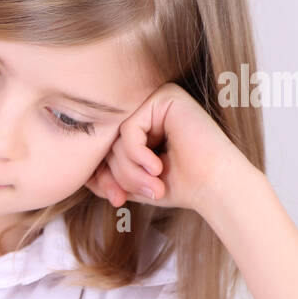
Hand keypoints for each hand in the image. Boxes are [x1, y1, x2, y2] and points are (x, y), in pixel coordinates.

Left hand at [84, 82, 251, 213]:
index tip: (115, 200)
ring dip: (128, 169)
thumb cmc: (180, 185)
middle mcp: (148, 106)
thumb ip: (107, 175)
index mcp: (142, 122)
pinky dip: (137, 154)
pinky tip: (157, 168)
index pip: (105, 145)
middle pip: (108, 139)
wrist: (217, 187)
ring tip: (151, 187)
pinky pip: (129, 128)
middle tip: (127, 197)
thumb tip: (80, 175)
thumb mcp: (133, 181)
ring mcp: (157, 98)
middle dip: (116, 174)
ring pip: (116, 135)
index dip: (102, 175)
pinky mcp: (165, 97)